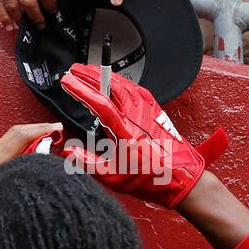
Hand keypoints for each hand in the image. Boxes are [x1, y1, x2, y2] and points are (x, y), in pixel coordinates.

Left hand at [0, 122, 61, 210]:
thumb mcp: (14, 195)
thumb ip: (28, 172)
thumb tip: (46, 156)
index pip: (20, 136)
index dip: (41, 130)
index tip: (56, 129)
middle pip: (15, 132)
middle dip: (37, 129)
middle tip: (55, 130)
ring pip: (9, 138)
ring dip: (29, 136)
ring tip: (46, 138)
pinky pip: (4, 147)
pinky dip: (20, 144)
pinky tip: (31, 151)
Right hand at [59, 63, 227, 207]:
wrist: (181, 178)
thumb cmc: (150, 178)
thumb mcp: (113, 176)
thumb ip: (88, 163)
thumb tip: (68, 151)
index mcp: (124, 130)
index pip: (97, 102)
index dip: (80, 89)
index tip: (67, 80)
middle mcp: (136, 116)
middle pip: (110, 86)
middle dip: (90, 75)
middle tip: (75, 70)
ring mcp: (148, 111)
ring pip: (123, 84)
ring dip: (106, 75)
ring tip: (91, 71)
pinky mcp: (156, 111)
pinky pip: (137, 89)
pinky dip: (123, 82)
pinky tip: (118, 81)